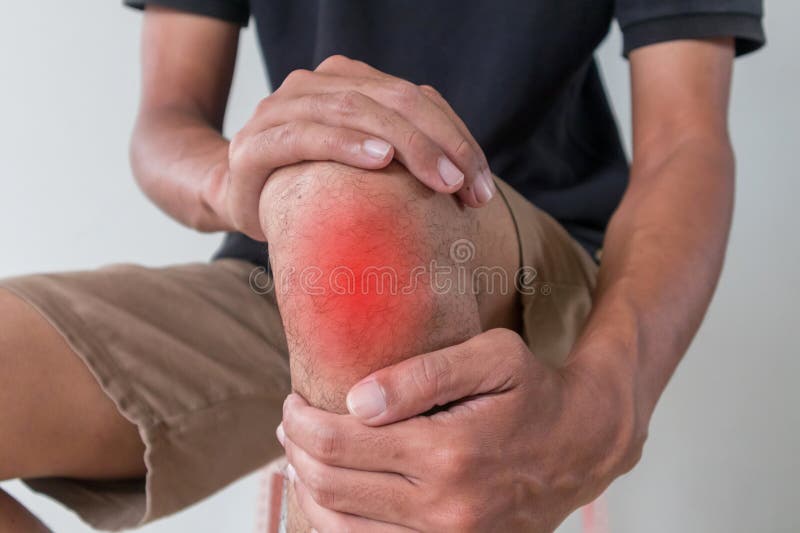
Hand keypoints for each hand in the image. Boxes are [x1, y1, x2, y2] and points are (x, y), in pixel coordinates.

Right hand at [223, 54, 494, 239]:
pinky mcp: (256, 142)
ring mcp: (282, 107)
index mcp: (347, 81)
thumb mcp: (362, 164)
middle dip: (441, 143)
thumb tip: (468, 177)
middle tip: (470, 188)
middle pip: (393, 100)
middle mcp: (315, 84)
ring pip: (355, 111)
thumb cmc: (311, 183)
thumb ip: (401, 152)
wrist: (238, 194)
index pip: (415, 98)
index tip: (483, 186)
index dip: (456, 137)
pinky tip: (380, 160)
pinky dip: (345, 144)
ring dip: (406, 144)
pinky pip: (305, 136)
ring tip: (442, 179)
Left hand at [278, 328, 644, 531]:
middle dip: (297, 449)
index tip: (293, 399)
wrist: (583, 445)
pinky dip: (336, 521)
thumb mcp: (493, 358)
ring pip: (341, 525)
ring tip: (302, 454)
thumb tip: (356, 400)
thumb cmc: (534, 390)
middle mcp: (443, 507)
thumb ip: (423, 375)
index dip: (302, 421)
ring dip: (308, 487)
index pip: (341, 443)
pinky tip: (330, 492)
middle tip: (291, 421)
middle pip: (331, 485)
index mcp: (448, 453)